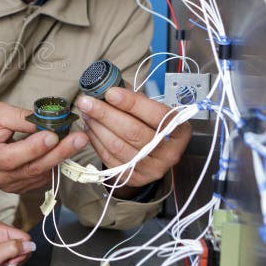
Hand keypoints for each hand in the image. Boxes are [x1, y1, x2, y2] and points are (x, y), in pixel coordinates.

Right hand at [0, 102, 89, 192]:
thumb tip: (46, 123)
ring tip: (77, 140)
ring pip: (40, 173)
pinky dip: (55, 163)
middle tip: (78, 138)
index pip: (11, 157)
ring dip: (61, 157)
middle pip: (32, 168)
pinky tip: (64, 149)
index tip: (52, 135)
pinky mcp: (21, 187)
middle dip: (58, 152)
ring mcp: (10, 185)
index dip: (33, 148)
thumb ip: (20, 118)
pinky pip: (42, 177)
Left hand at [0, 222, 34, 265]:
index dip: (21, 251)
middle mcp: (2, 232)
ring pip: (21, 252)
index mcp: (0, 228)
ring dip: (14, 261)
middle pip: (24, 245)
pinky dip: (11, 263)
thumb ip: (12, 249)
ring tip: (1, 264)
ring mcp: (2, 240)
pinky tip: (1, 265)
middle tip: (4, 263)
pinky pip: (15, 256)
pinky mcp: (2, 249)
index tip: (10, 259)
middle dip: (17, 257)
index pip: (25, 237)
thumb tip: (30, 245)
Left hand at [75, 87, 190, 190]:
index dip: (131, 103)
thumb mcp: (152, 109)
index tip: (110, 93)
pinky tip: (90, 127)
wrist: (155, 153)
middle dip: (105, 114)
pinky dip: (95, 140)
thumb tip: (106, 87)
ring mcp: (151, 168)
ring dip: (96, 126)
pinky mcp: (133, 178)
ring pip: (117, 145)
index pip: (155, 115)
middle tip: (86, 101)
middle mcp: (168, 153)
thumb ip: (134, 98)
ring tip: (86, 113)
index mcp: (179, 131)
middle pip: (132, 131)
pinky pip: (108, 158)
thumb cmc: (151, 124)